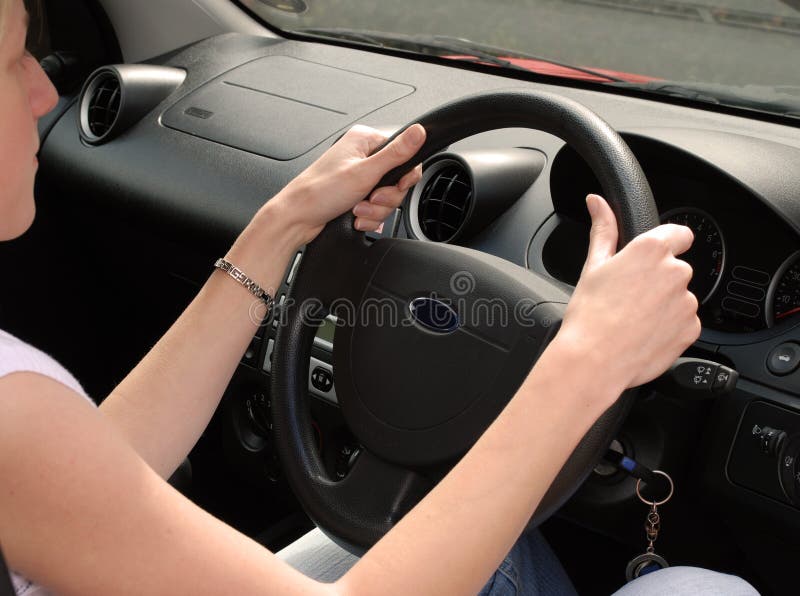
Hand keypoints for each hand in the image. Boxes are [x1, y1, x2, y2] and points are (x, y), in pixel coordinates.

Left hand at [269, 124, 425, 245]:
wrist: (297, 218)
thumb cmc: (319, 192)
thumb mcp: (364, 172)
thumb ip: (396, 154)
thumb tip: (419, 132)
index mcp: (364, 140)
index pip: (404, 154)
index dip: (404, 176)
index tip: (396, 186)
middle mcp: (362, 156)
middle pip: (397, 180)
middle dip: (384, 198)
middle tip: (370, 198)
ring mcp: (359, 176)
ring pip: (387, 197)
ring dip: (375, 209)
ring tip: (357, 209)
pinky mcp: (356, 194)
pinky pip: (376, 208)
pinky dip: (368, 216)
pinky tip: (354, 216)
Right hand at [554, 194, 700, 391]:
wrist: (594, 361)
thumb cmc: (590, 315)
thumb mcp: (593, 266)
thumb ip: (603, 229)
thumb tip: (597, 202)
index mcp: (651, 250)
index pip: (679, 234)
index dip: (666, 245)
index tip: (651, 260)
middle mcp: (676, 271)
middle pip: (675, 269)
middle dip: (657, 280)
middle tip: (628, 298)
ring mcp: (687, 302)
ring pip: (679, 297)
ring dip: (663, 305)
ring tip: (633, 320)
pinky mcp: (691, 328)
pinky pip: (684, 322)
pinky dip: (668, 327)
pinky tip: (643, 334)